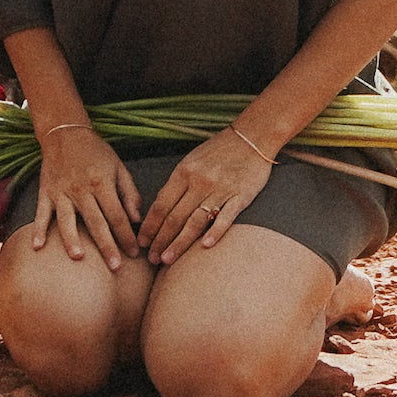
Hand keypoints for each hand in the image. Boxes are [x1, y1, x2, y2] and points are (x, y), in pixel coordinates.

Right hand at [32, 126, 140, 269]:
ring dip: (73, 239)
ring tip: (79, 257)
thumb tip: (137, 218)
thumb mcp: (118, 167)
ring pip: (68, 220)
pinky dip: (38, 230)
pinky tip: (37, 246)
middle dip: (107, 245)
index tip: (134, 253)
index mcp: (102, 183)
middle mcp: (82, 189)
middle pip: (97, 222)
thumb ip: (129, 192)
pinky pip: (42, 214)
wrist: (66, 134)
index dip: (126, 235)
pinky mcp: (46, 193)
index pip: (117, 215)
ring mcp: (62, 192)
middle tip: (115, 267)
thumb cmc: (96, 152)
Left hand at [137, 129, 272, 266]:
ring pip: (195, 222)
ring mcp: (221, 189)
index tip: (142, 243)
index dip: (150, 226)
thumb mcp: (192, 159)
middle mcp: (201, 182)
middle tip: (151, 259)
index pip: (161, 205)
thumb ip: (176, 183)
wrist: (254, 136)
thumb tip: (158, 208)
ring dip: (179, 243)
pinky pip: (226, 217)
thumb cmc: (220, 149)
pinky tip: (205, 246)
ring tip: (167, 260)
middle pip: (175, 217)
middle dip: (160, 241)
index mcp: (185, 171)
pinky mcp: (241, 196)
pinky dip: (215, 232)